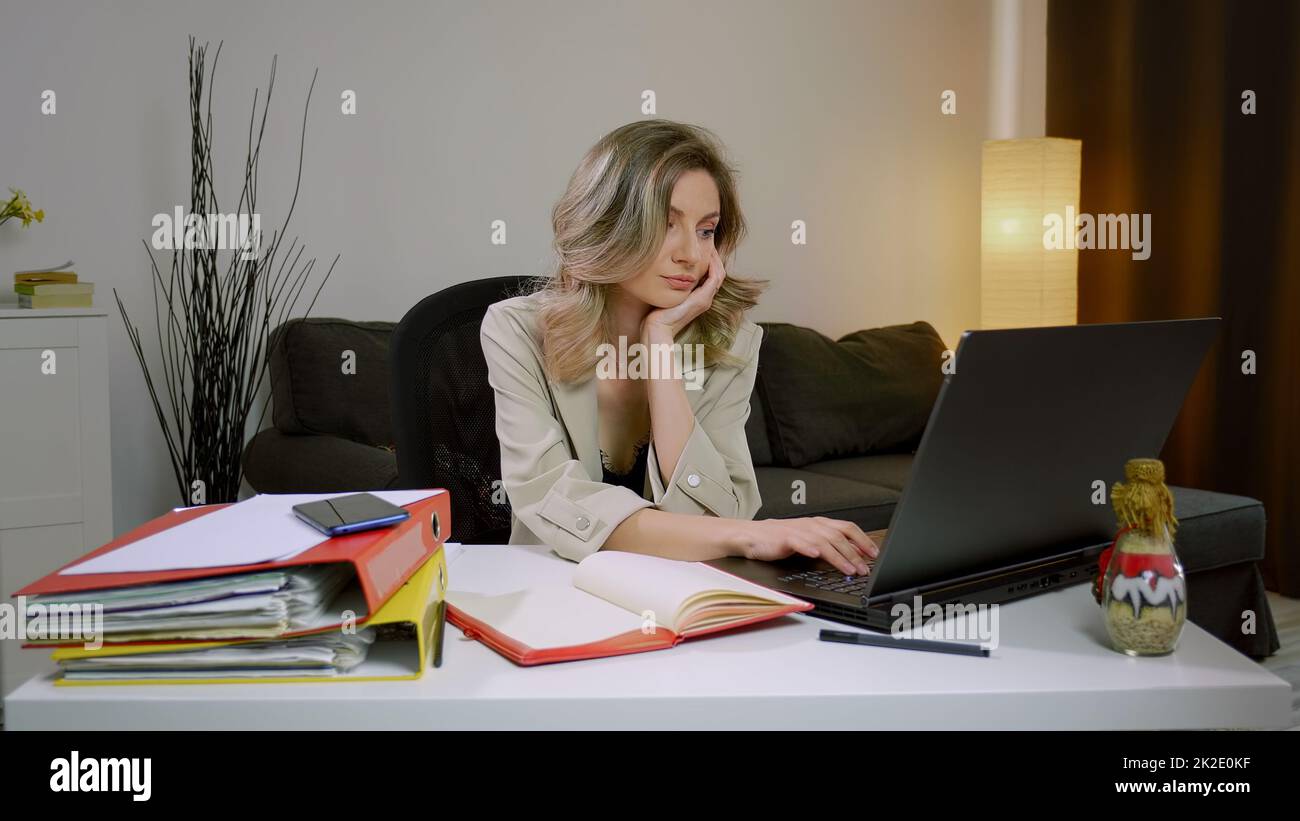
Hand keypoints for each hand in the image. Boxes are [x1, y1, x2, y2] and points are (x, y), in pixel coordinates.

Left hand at [641, 245, 725, 341]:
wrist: (657, 329)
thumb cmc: (657, 314)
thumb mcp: (667, 295)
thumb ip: (671, 286)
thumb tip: (667, 272)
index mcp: (698, 298)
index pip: (711, 276)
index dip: (710, 261)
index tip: (704, 248)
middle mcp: (705, 299)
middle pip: (717, 274)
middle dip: (715, 257)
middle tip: (709, 242)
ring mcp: (705, 300)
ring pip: (719, 274)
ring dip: (716, 258)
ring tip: (711, 245)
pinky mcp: (702, 299)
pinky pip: (715, 277)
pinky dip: (714, 265)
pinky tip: (709, 254)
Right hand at [732, 517, 879, 575]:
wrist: (752, 536)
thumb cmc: (780, 539)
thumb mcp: (809, 541)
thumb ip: (830, 546)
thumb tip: (853, 557)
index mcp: (819, 524)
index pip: (847, 528)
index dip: (863, 539)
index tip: (875, 553)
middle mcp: (812, 525)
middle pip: (839, 536)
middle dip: (855, 552)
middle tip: (865, 568)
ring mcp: (798, 531)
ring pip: (824, 541)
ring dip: (839, 556)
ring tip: (849, 569)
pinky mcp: (784, 538)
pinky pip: (799, 542)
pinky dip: (809, 548)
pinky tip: (817, 554)